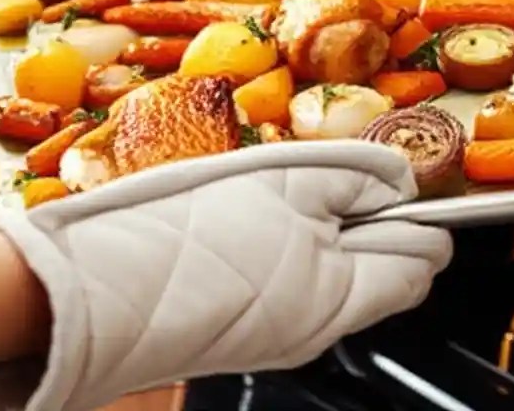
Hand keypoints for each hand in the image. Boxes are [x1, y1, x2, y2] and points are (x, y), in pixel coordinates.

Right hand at [0, 141, 450, 410]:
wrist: (91, 293)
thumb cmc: (188, 234)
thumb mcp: (288, 180)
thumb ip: (359, 176)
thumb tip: (400, 180)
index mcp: (343, 297)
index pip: (422, 261)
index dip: (414, 212)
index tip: (387, 180)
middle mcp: (320, 329)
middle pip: (381, 272)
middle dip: (366, 222)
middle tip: (318, 185)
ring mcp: (280, 337)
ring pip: (331, 277)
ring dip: (318, 233)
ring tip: (270, 202)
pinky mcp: (241, 333)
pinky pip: (287, 288)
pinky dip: (281, 253)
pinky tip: (241, 228)